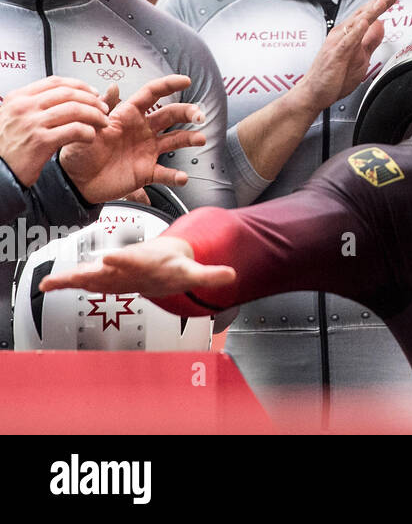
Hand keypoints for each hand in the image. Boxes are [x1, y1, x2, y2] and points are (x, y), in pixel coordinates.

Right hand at [0, 76, 108, 185]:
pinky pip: (75, 130)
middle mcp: (23, 107)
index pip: (55, 82)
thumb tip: (71, 94)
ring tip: (103, 122)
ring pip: (75, 109)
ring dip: (95, 115)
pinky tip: (91, 137)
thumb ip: (38, 105)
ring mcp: (31, 123)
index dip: (80, 85)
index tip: (93, 92)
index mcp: (17, 98)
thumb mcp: (16, 118)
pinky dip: (88, 132)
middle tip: (104, 108)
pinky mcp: (40, 141)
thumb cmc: (9, 148)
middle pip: (68, 93)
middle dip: (92, 100)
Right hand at [38, 235, 235, 297]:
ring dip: (72, 277)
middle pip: (107, 267)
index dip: (124, 259)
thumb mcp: (193, 270)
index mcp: (146, 259)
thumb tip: (231, 275)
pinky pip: (82, 280)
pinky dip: (65, 283)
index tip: (112, 257)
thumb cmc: (174, 263)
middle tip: (76, 271)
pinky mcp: (104, 278)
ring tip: (52, 281)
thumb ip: (210, 274)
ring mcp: (113, 271)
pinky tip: (47, 287)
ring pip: (90, 273)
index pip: (135, 258)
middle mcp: (126, 263)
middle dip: (92, 270)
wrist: (164, 257)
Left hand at [59, 74, 206, 203]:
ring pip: (176, 140)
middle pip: (171, 115)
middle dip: (188, 112)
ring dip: (190, 138)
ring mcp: (147, 150)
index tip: (186, 81)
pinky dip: (176, 176)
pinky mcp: (147, 172)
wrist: (75, 183)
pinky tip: (182, 177)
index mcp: (128, 116)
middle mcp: (142, 130)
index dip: (169, 85)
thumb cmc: (78, 153)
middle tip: (199, 115)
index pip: (152, 94)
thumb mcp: (86, 128)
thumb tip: (113, 87)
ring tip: (200, 139)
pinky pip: (166, 173)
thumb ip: (101, 109)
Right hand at [290, 0, 396, 114]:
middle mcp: (341, 35)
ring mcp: (338, 44)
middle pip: (362, 15)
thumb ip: (370, 41)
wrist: (313, 92)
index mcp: (347, 34)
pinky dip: (356, 31)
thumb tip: (381, 25)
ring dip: (370, 12)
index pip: (366, 15)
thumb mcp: (359, 56)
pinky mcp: (336, 55)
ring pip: (356, 24)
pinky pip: (347, 41)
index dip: (379, 5)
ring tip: (382, 2)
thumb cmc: (333, 76)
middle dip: (378, 3)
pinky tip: (364, 23)